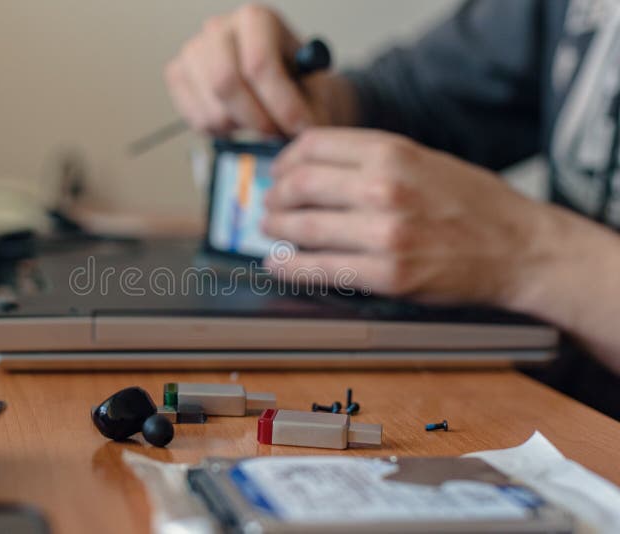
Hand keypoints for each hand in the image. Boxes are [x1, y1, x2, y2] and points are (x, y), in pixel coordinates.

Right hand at [164, 4, 356, 136]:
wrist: (275, 81)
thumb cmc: (295, 82)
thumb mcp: (316, 89)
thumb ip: (310, 107)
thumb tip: (301, 130)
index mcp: (256, 19)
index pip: (259, 63)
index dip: (281, 104)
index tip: (297, 128)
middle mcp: (220, 28)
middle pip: (225, 82)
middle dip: (256, 119)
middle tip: (276, 134)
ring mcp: (194, 51)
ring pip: (210, 107)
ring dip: (240, 129)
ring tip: (260, 126)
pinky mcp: (178, 75)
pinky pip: (195, 119)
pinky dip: (220, 131)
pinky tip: (238, 122)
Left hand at [261, 128, 555, 305]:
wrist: (520, 248)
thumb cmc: (473, 203)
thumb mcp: (424, 159)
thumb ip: (370, 158)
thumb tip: (313, 165)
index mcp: (392, 151)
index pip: (312, 145)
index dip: (285, 159)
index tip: (279, 171)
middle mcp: (384, 187)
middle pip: (300, 184)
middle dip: (275, 195)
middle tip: (269, 203)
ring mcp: (384, 233)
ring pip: (303, 226)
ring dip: (276, 228)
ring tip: (270, 229)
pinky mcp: (388, 274)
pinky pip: (321, 268)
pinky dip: (289, 266)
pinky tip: (276, 263)